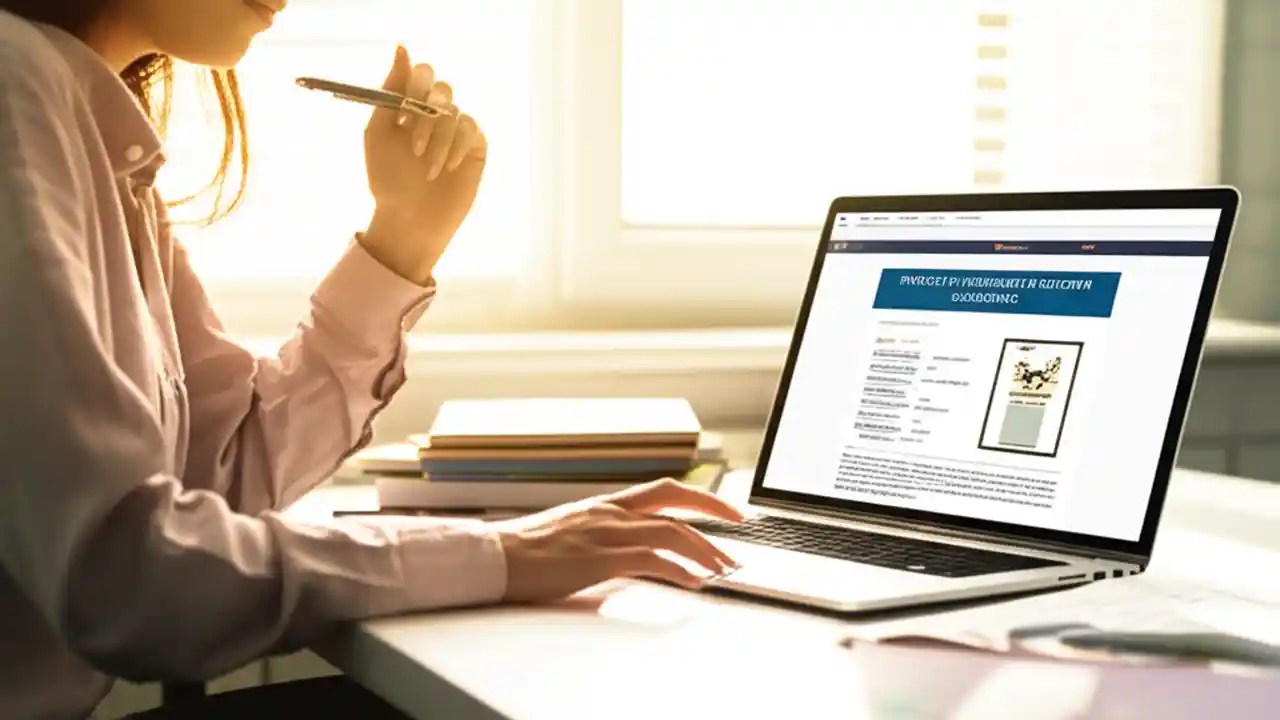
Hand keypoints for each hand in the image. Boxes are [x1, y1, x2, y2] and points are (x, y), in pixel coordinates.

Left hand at [361, 46, 487, 285]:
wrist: (410, 220)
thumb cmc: (388, 180)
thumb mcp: (377, 134)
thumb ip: (388, 92)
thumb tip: (402, 48)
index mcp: (408, 106)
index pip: (419, 73)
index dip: (414, 82)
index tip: (403, 106)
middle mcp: (435, 114)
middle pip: (441, 87)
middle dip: (426, 114)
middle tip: (413, 143)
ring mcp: (457, 130)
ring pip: (455, 113)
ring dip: (438, 140)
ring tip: (426, 168)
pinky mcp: (475, 148)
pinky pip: (473, 130)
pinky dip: (457, 146)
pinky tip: (446, 168)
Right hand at [493, 479, 745, 602]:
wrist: (494, 556)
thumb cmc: (524, 550)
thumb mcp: (570, 532)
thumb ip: (601, 535)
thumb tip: (627, 551)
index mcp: (604, 503)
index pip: (662, 489)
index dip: (698, 496)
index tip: (723, 507)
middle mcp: (610, 511)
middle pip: (675, 501)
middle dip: (714, 511)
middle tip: (741, 526)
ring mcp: (606, 532)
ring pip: (671, 532)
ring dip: (704, 550)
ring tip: (724, 567)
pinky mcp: (600, 558)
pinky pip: (652, 560)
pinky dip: (680, 570)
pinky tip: (694, 581)